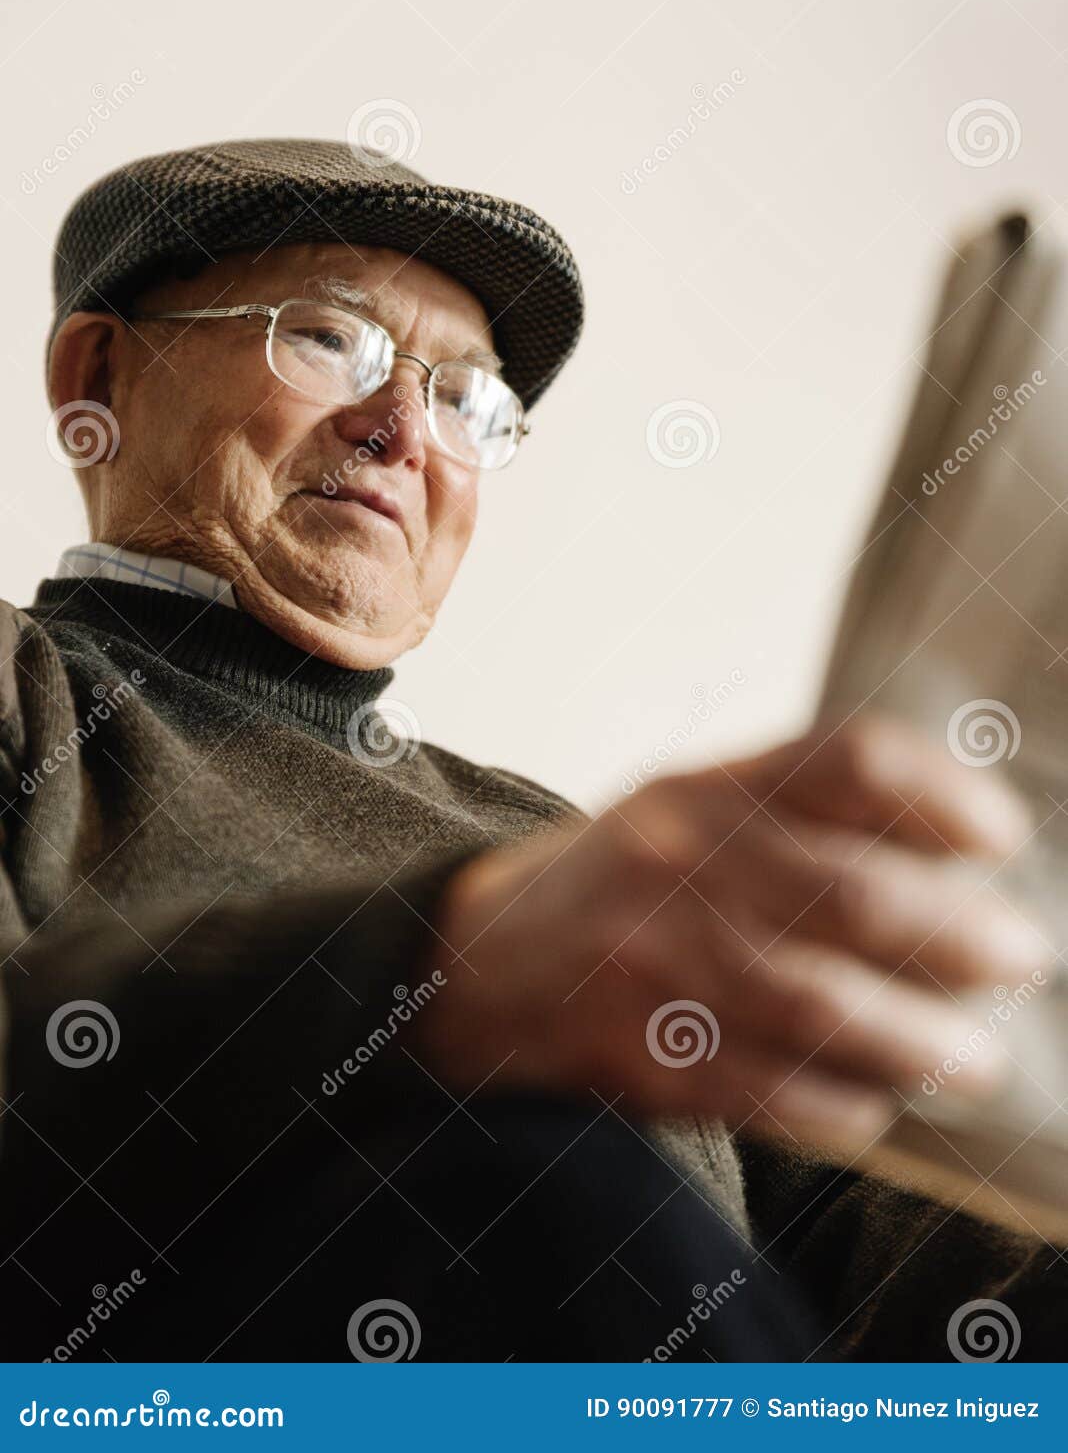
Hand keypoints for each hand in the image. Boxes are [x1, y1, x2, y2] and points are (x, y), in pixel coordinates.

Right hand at [417, 716, 1045, 1145]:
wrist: (476, 962)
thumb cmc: (618, 883)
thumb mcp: (689, 807)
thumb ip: (799, 812)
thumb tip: (951, 855)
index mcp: (706, 788)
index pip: (847, 761)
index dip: (941, 796)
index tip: (999, 837)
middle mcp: (683, 861)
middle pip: (855, 894)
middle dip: (961, 937)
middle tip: (1020, 958)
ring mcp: (656, 959)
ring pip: (821, 1002)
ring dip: (919, 1038)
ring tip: (975, 1060)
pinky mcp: (638, 1053)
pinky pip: (768, 1089)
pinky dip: (840, 1103)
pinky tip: (875, 1105)